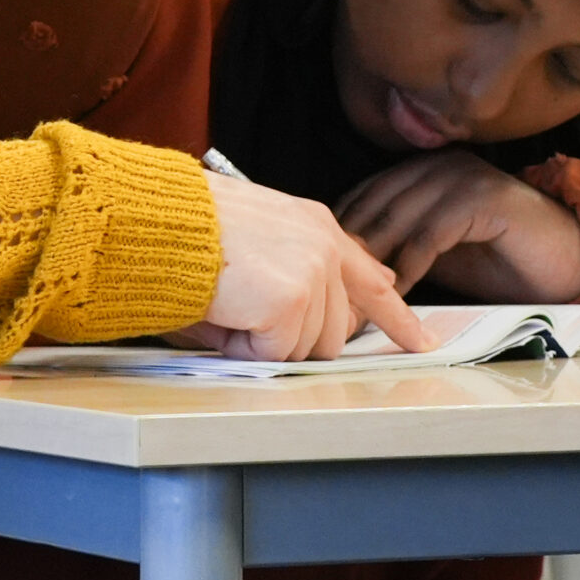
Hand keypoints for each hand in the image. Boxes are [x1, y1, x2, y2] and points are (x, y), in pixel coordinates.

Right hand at [194, 171, 435, 360]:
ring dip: (262, 340)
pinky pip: (275, 354)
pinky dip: (243, 346)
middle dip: (291, 337)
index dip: (396, 317)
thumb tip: (327, 318)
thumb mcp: (257, 244)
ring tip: (229, 300)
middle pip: (333, 332)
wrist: (160, 225)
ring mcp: (312, 274)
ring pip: (305, 349)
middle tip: (243, 307)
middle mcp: (324, 247)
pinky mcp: (291, 301)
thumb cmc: (190, 233)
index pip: (370, 280)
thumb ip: (301, 272)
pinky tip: (225, 310)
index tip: (419, 340)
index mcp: (316, 228)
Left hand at [336, 151, 579, 303]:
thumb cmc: (499, 262)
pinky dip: (410, 266)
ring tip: (358, 299)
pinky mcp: (482, 197)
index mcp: (421, 170)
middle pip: (375, 205)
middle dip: (351, 251)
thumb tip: (345, 273)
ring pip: (398, 218)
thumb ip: (396, 249)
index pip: (363, 196)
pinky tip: (400, 294)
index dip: (340, 235)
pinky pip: (431, 234)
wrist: (567, 264)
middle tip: (333, 294)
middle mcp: (437, 165)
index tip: (321, 274)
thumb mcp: (436, 253)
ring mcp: (461, 176)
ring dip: (375, 263)